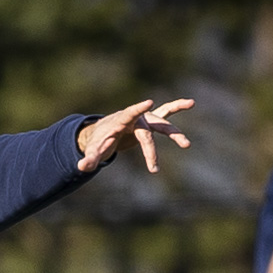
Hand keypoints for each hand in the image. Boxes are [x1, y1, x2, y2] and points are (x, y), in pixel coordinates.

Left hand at [77, 98, 194, 173]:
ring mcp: (144, 118)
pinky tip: (191, 103)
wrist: (105, 131)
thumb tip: (82, 167)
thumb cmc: (99, 140)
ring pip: (161, 123)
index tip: (149, 103)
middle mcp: (135, 118)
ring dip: (173, 134)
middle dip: (149, 150)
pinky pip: (166, 113)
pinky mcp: (150, 122)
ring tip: (186, 144)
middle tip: (153, 169)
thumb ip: (89, 159)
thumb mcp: (93, 150)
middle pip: (146, 133)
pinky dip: (177, 107)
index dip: (138, 109)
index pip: (129, 115)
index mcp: (120, 121)